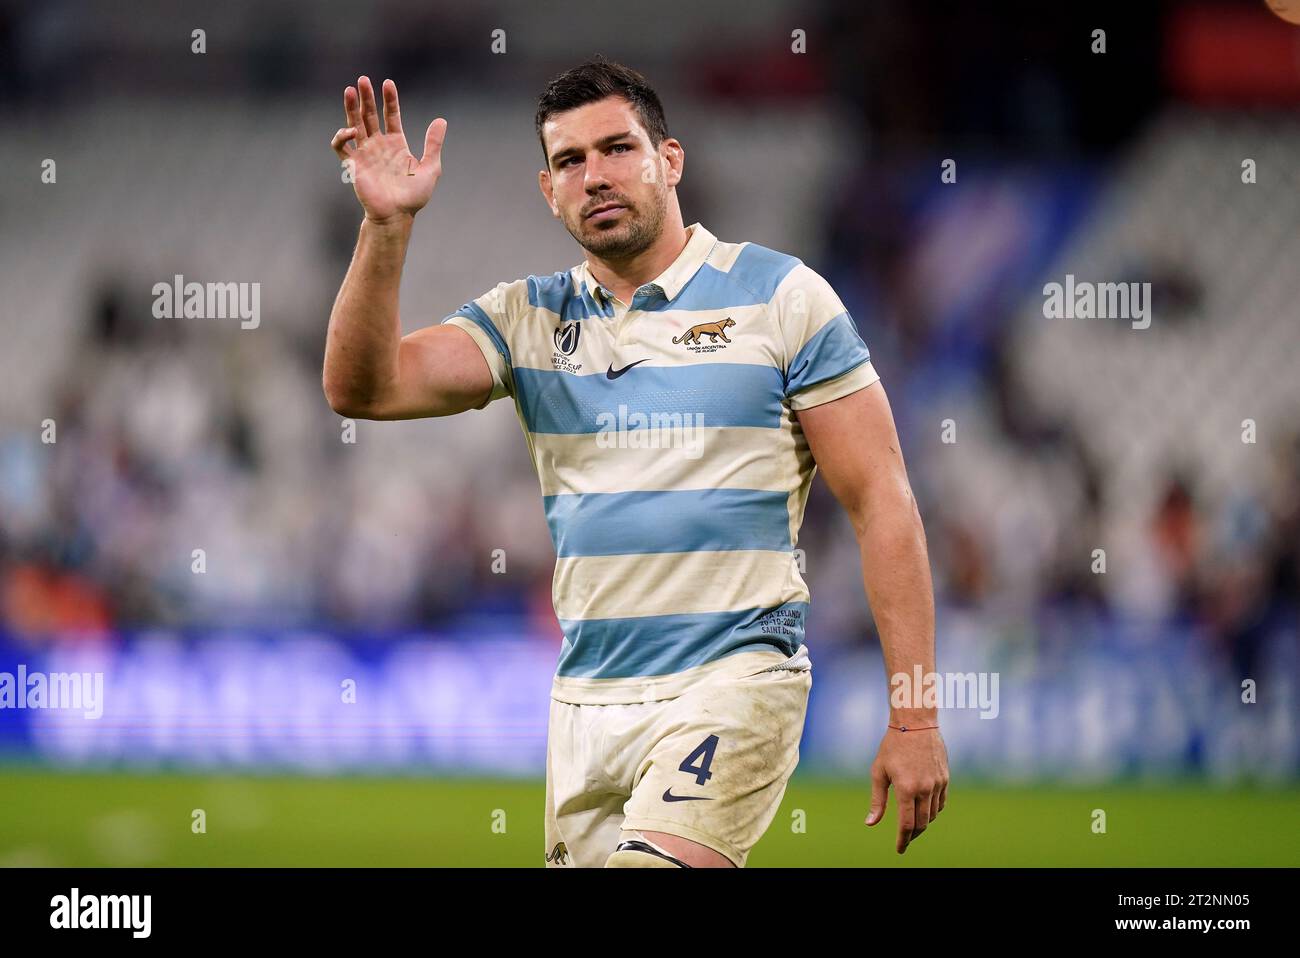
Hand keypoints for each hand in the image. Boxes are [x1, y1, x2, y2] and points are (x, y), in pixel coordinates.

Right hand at [331, 76, 445, 224]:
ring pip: (354, 124)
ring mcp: (365, 154)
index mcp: (396, 144)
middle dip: (366, 97)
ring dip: (351, 107)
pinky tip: (351, 130)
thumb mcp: (431, 167)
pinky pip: (341, 147)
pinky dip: (342, 136)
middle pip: (370, 115)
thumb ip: (434, 144)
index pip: (391, 115)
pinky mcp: (353, 165)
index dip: (390, 100)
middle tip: (363, 79)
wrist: (397, 215)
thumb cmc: (414, 196)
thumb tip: (441, 120)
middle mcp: (379, 146)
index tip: (388, 83)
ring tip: (349, 90)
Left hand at [864, 725, 948, 853]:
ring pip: (933, 814)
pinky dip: (934, 811)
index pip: (906, 824)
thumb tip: (871, 823)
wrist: (915, 723)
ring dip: (923, 823)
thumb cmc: (892, 746)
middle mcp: (924, 788)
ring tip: (913, 824)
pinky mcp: (945, 778)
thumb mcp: (879, 772)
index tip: (899, 849)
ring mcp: (937, 783)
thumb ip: (877, 800)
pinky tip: (925, 810)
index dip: (903, 840)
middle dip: (913, 835)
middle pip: (922, 823)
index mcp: (906, 788)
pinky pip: (941, 802)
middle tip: (905, 839)